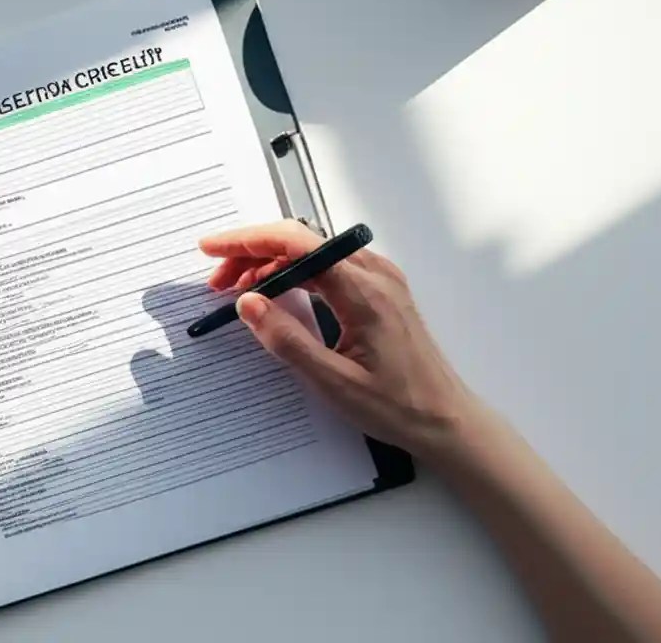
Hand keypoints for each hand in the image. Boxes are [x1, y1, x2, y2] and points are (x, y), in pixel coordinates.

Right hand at [200, 220, 488, 463]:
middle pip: (301, 242)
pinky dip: (294, 273)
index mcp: (365, 292)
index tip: (214, 248)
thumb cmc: (399, 406)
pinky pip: (328, 267)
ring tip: (238, 290)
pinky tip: (275, 293)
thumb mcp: (333, 382)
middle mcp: (375, 275)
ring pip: (312, 253)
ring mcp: (380, 280)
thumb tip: (249, 304)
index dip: (248, 241)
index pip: (296, 244)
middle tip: (217, 280)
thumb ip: (287, 340)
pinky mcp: (379, 291)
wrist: (446, 419)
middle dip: (252, 253)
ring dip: (271, 263)